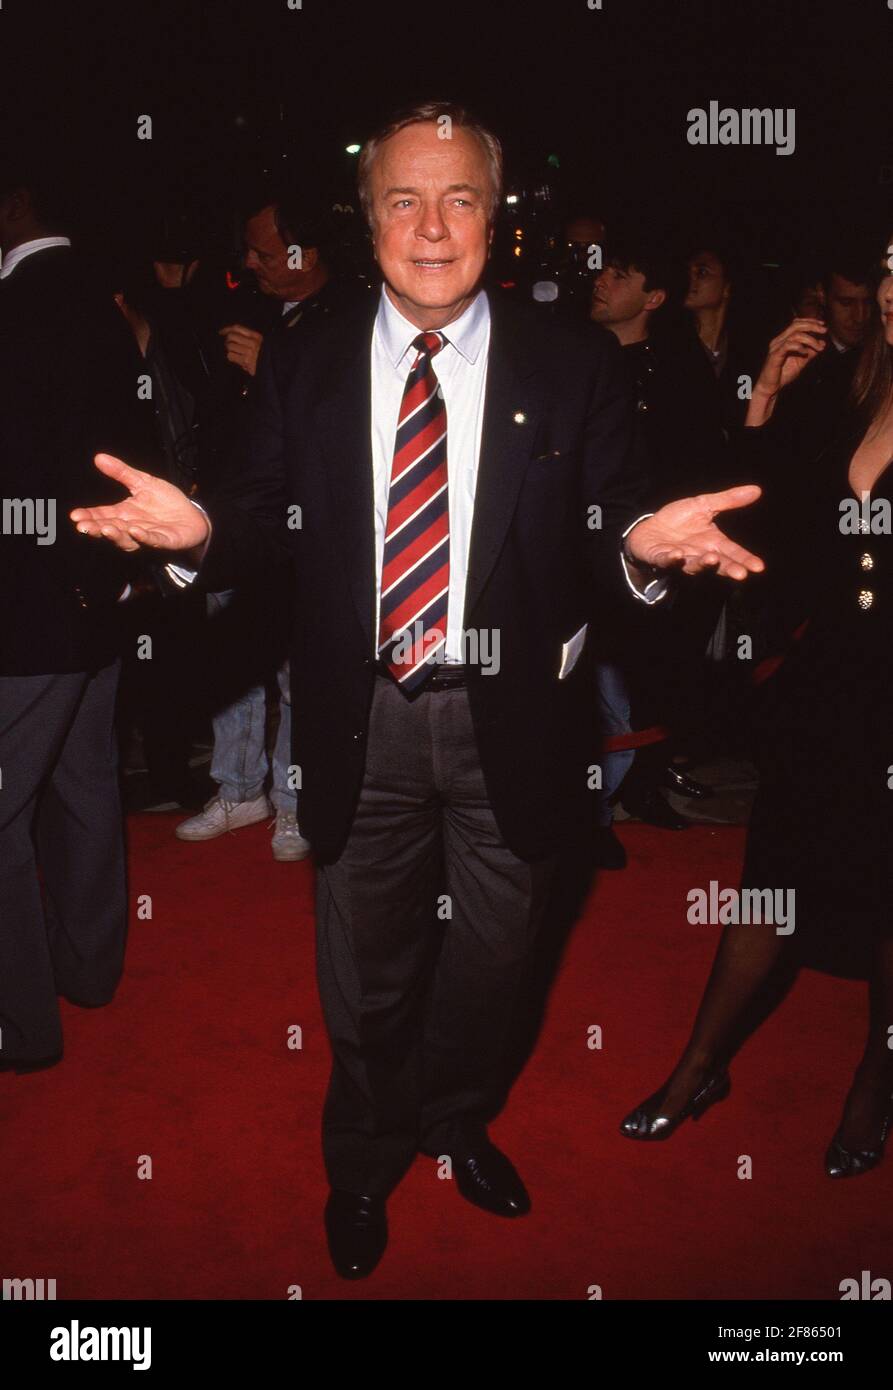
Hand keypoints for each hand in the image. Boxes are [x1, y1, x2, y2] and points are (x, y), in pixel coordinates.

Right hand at [70, 454, 209, 553]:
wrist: (193, 516)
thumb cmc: (166, 502)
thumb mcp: (143, 482)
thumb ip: (122, 472)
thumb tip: (98, 457)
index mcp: (124, 513)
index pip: (103, 515)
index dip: (89, 516)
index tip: (75, 516)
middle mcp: (132, 527)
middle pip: (111, 529)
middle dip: (96, 528)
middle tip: (83, 527)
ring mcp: (148, 536)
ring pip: (128, 539)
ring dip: (116, 534)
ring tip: (105, 528)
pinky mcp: (166, 541)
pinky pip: (153, 540)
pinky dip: (144, 537)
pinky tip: (136, 530)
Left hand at [219, 323, 263, 376]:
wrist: (270, 370)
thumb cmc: (261, 357)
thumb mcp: (257, 344)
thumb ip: (245, 337)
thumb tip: (228, 333)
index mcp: (256, 336)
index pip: (237, 328)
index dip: (227, 329)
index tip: (221, 332)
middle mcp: (253, 342)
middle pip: (231, 336)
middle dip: (227, 341)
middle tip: (229, 346)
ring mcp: (249, 352)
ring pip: (230, 346)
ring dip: (230, 351)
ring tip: (236, 354)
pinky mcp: (246, 360)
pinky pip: (230, 356)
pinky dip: (232, 358)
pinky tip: (238, 360)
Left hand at [626, 486, 763, 580]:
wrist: (649, 528)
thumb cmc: (679, 520)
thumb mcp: (704, 505)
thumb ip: (728, 501)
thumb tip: (757, 490)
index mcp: (713, 543)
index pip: (732, 552)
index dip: (745, 560)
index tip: (758, 567)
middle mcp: (699, 555)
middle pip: (717, 565)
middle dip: (728, 569)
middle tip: (741, 574)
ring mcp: (680, 559)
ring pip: (694, 566)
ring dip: (703, 564)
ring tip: (712, 560)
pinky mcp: (660, 558)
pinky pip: (667, 561)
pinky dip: (672, 560)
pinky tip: (678, 555)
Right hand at [753, 317, 825, 397]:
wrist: (771, 388)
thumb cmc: (783, 374)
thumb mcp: (801, 362)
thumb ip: (811, 352)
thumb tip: (823, 343)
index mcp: (783, 339)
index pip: (796, 323)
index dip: (810, 321)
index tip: (822, 324)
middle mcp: (778, 340)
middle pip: (796, 325)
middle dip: (812, 326)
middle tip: (824, 331)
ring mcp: (776, 347)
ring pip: (795, 335)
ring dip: (810, 339)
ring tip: (818, 347)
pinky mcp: (775, 355)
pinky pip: (788, 346)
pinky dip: (799, 347)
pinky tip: (805, 353)